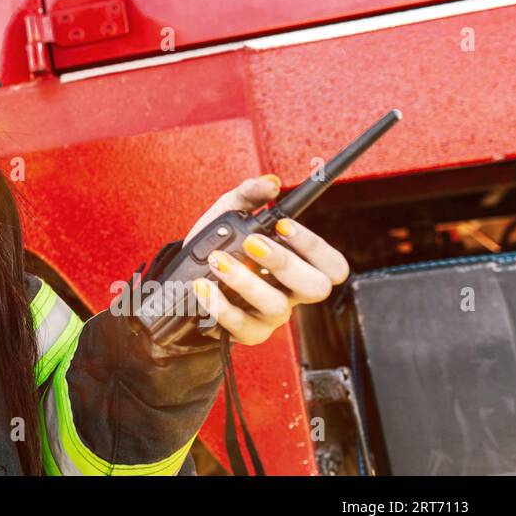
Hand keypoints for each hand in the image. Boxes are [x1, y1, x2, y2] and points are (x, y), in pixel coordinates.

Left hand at [183, 175, 349, 345]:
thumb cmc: (219, 245)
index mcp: (298, 264)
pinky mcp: (246, 332)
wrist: (184, 279)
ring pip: (276, 307)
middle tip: (252, 243)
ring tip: (218, 260)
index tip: (284, 225)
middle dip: (286, 263)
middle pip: (316, 288)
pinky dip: (220, 306)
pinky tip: (203, 286)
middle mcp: (290, 292)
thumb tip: (270, 183)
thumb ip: (249, 196)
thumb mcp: (230, 214)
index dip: (315, 246)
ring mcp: (270, 315)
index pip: (332, 265)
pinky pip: (241, 326)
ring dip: (247, 281)